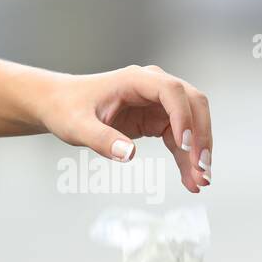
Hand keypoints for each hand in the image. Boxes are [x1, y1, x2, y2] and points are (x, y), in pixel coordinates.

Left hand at [37, 65, 211, 192]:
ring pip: (192, 124)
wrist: (60, 106)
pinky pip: (180, 139)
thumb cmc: (67, 108)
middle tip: (202, 168)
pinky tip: (190, 179)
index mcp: (136, 80)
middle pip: (192, 104)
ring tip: (201, 181)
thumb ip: (101, 140)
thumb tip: (128, 154)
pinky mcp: (157, 119)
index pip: (172, 91)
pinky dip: (186, 158)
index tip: (184, 145)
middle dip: (201, 136)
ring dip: (198, 152)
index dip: (183, 116)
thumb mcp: (78, 127)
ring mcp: (158, 103)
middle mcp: (153, 87)